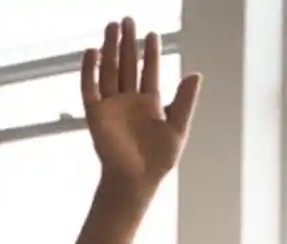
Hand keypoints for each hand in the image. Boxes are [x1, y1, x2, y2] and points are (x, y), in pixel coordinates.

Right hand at [81, 18, 201, 185]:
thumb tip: (196, 74)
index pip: (148, 71)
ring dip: (109, 50)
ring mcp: (111, 106)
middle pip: (127, 65)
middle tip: (127, 19)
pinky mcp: (95, 114)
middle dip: (127, 43)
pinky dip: (90, 71)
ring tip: (111, 27)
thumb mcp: (178, 127)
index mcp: (149, 103)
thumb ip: (185, 101)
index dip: (150, 53)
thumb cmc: (158, 160)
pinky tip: (93, 53)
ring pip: (109, 71)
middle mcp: (129, 101)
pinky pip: (90, 88)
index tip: (152, 34)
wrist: (136, 181)